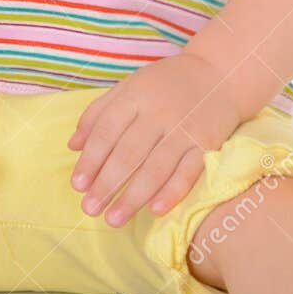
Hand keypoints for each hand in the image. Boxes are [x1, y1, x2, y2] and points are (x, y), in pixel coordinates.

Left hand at [66, 53, 242, 226]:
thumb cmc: (166, 83)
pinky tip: (154, 210)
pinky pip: (189, 172)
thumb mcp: (129, 87)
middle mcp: (158, 113)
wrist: (220, 74)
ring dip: (133, 197)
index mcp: (134, 96)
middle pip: (128, 154)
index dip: (91, 160)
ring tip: (113, 219)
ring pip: (155, 168)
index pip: (106, 132)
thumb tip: (73, 145)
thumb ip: (99, 113)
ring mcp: (185, 129)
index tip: (77, 185)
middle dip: (107, 184)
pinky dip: (172, 192)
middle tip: (90, 209)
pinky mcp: (208, 143)